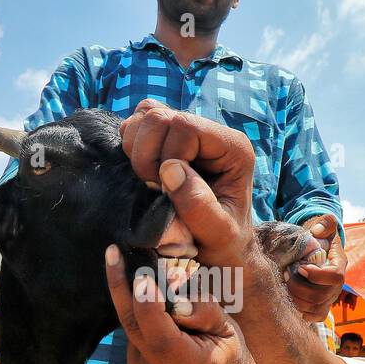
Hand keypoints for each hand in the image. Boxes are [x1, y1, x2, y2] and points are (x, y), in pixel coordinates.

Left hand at [105, 244, 257, 363]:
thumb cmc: (226, 347)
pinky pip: (132, 334)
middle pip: (135, 330)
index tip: (144, 277)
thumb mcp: (227, 326)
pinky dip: (138, 315)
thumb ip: (204, 311)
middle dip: (122, 288)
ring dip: (132, 298)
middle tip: (114, 254)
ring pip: (131, 328)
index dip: (149, 309)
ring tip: (128, 266)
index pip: (163, 340)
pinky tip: (149, 307)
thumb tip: (173, 294)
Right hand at [120, 101, 254, 264]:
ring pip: (146, 114)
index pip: (186, 127)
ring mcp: (187, 132)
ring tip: (151, 183)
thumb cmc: (223, 242)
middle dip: (147, 155)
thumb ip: (199, 206)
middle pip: (160, 116)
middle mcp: (211, 132)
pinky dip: (131, 147)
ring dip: (137, 151)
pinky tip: (144, 175)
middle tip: (155, 188)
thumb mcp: (218, 233)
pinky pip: (137, 124)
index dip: (167, 157)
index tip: (167, 192)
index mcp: (233, 148)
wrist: (219, 249)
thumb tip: (170, 169)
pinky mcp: (168, 139)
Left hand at [286, 214, 346, 321]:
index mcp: (339, 266)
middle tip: (285, 276)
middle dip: (299, 288)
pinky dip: (300, 311)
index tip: (300, 267)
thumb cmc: (318, 239)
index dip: (317, 275)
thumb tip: (317, 231)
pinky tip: (290, 299)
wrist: (315, 253)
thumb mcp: (323, 227)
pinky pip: (313, 317)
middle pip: (321, 296)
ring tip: (284, 286)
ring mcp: (329, 298)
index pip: (335, 277)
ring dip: (296, 299)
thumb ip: (325, 223)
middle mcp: (337, 286)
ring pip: (315, 308)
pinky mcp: (321, 307)